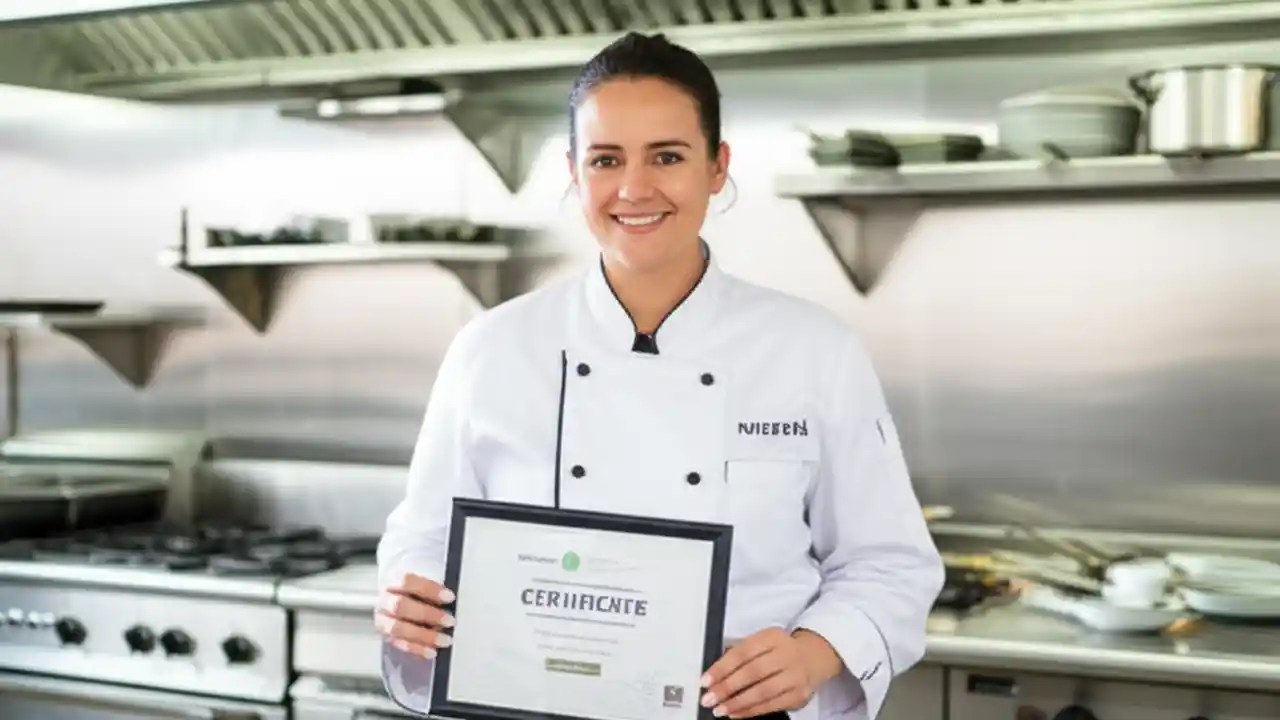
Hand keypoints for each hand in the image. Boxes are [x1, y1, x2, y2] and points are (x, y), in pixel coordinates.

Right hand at [374, 572, 455, 658]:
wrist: (400, 600)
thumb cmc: (417, 590)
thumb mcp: (425, 582)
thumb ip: (433, 590)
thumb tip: (451, 601)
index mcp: (392, 579)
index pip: (407, 581)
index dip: (429, 589)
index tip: (450, 597)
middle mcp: (384, 599)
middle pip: (400, 606)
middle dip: (427, 614)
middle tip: (450, 621)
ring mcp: (382, 620)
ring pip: (398, 628)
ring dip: (423, 635)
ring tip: (445, 640)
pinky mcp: (386, 637)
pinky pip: (399, 645)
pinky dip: (417, 649)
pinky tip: (432, 652)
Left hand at [699, 627, 841, 718]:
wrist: (814, 658)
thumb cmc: (780, 651)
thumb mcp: (763, 642)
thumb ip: (741, 653)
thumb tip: (715, 673)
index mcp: (772, 637)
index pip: (743, 652)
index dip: (722, 667)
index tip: (706, 680)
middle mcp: (786, 654)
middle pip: (752, 672)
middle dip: (727, 687)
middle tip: (709, 698)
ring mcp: (794, 676)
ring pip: (762, 691)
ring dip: (737, 703)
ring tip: (720, 709)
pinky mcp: (798, 695)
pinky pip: (771, 705)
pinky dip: (751, 711)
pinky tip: (736, 713)